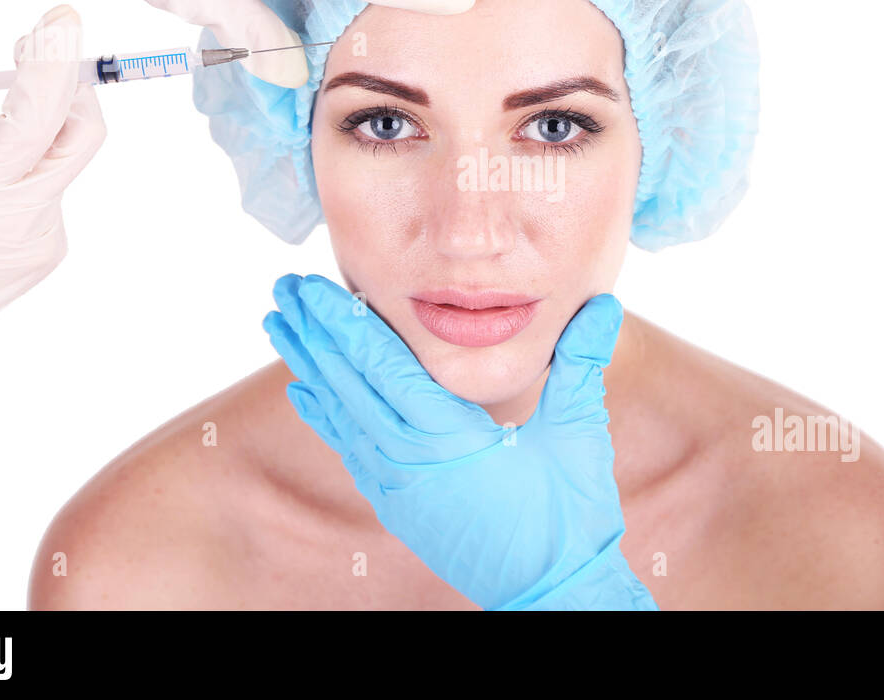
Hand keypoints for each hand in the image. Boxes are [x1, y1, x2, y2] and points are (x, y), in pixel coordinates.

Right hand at [0, 6, 104, 442]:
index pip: (34, 122)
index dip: (54, 66)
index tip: (62, 18)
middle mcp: (22, 221)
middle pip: (80, 134)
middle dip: (67, 82)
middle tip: (33, 47)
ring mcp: (44, 239)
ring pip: (61, 159)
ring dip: (37, 129)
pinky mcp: (52, 249)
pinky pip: (50, 190)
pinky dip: (26, 168)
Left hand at [263, 274, 658, 609]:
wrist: (555, 595)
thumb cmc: (569, 517)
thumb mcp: (579, 431)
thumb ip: (581, 362)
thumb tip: (605, 303)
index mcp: (447, 436)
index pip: (382, 364)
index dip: (344, 322)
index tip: (313, 288)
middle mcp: (409, 461)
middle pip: (349, 383)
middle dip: (314, 333)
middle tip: (283, 290)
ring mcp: (398, 487)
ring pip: (341, 414)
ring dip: (309, 366)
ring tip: (278, 326)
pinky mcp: (399, 507)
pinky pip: (350, 449)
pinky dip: (324, 415)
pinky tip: (306, 392)